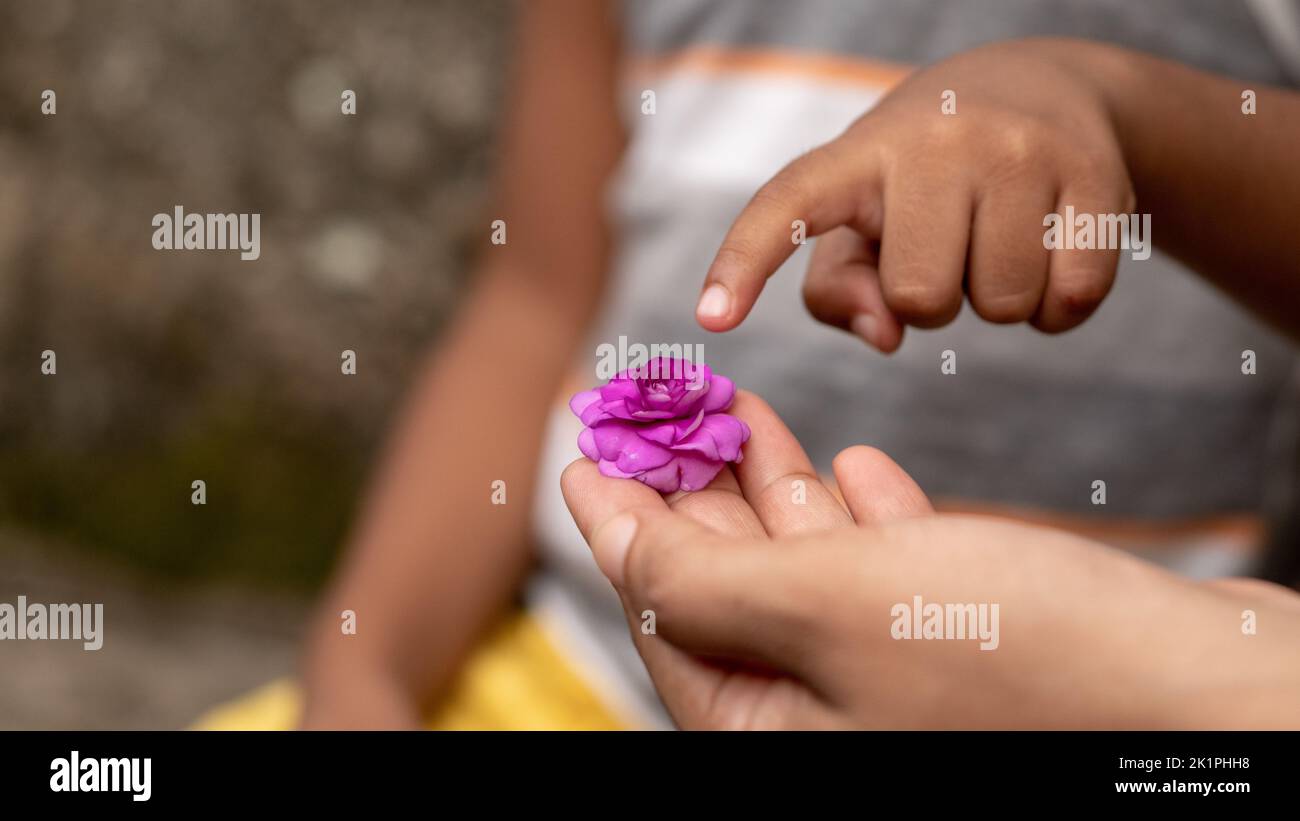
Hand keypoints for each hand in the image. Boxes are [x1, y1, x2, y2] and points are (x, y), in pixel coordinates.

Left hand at [561, 393, 1299, 728]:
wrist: (1201, 687)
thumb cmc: (1017, 650)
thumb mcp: (828, 605)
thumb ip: (701, 578)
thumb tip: (607, 532)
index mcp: (767, 729)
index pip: (658, 607)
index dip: (615, 513)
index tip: (583, 434)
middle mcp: (821, 711)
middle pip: (725, 581)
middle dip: (689, 484)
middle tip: (657, 400)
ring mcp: (890, 676)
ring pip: (803, 565)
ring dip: (769, 483)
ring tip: (735, 409)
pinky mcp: (957, 644)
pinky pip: (881, 572)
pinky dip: (858, 514)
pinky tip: (848, 461)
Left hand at [695, 38, 1135, 350]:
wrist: (1042, 87)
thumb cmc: (924, 181)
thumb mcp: (863, 223)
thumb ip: (841, 289)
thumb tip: (885, 335)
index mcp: (855, 155)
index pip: (787, 207)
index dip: (744, 263)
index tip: (711, 319)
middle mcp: (935, 140)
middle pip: (921, 298)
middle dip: (932, 301)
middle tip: (947, 249)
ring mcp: (1021, 150)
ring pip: (1002, 305)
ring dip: (998, 301)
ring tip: (996, 243)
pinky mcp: (1095, 174)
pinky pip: (1071, 299)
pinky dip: (1059, 307)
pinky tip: (1050, 255)